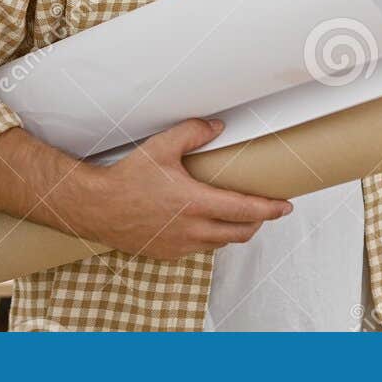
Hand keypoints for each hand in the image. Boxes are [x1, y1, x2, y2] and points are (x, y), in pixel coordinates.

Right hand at [76, 118, 291, 259]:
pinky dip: (213, 238)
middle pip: (241, 232)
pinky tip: (208, 224)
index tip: (286, 206)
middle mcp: (192, 229)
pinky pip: (201, 249)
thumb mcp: (161, 148)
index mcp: (195, 203)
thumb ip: (193, 133)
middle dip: (258, 221)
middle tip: (265, 208)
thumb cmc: (127, 178)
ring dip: (235, 230)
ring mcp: (180, 245)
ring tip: (239, 215)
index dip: (270, 209)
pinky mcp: (168, 254)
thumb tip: (218, 127)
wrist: (96, 208)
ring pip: (222, 243)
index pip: (245, 210)